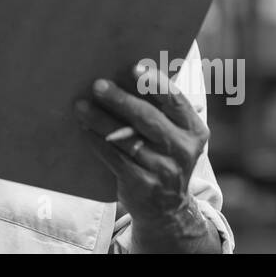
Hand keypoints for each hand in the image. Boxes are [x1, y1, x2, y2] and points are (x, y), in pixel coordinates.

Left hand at [73, 60, 209, 232]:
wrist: (167, 208)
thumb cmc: (163, 156)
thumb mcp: (173, 134)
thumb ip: (159, 108)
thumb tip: (126, 71)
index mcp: (194, 129)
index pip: (176, 100)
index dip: (155, 83)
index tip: (134, 68)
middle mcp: (184, 150)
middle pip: (148, 118)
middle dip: (120, 99)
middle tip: (98, 85)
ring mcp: (165, 170)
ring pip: (127, 139)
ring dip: (100, 120)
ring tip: (81, 106)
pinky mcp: (144, 186)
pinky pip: (115, 158)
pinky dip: (98, 142)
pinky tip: (85, 130)